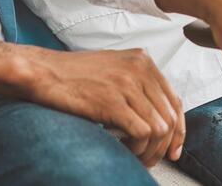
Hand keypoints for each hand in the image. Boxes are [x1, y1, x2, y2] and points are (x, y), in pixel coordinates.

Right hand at [0, 40, 184, 166]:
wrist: (43, 72)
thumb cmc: (73, 76)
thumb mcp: (114, 70)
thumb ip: (138, 86)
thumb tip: (159, 119)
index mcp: (143, 60)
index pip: (175, 101)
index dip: (179, 130)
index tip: (174, 150)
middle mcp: (140, 68)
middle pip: (170, 117)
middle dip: (164, 146)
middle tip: (150, 159)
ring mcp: (127, 84)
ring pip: (159, 128)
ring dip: (150, 150)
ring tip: (135, 157)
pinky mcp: (113, 101)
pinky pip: (142, 133)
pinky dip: (137, 148)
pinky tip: (124, 150)